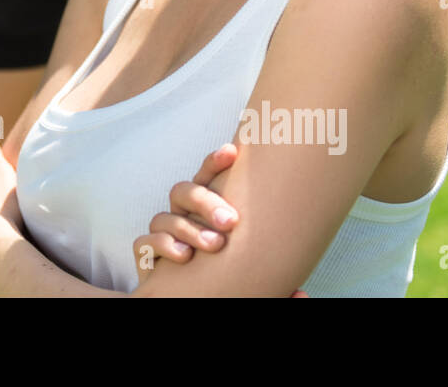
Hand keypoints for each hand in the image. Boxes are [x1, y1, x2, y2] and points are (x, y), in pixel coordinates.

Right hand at [132, 143, 307, 296]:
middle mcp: (181, 216)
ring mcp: (163, 233)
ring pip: (163, 217)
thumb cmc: (222, 277)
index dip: (215, 161)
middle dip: (204, 201)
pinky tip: (182, 256)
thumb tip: (303, 296)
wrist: (191, 296)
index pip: (206, 176)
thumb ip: (273, 280)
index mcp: (205, 209)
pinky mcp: (147, 254)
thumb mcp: (248, 271)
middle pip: (182, 191)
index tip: (232, 151)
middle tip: (231, 221)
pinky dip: (161, 246)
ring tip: (213, 245)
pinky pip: (144, 242)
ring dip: (188, 228)